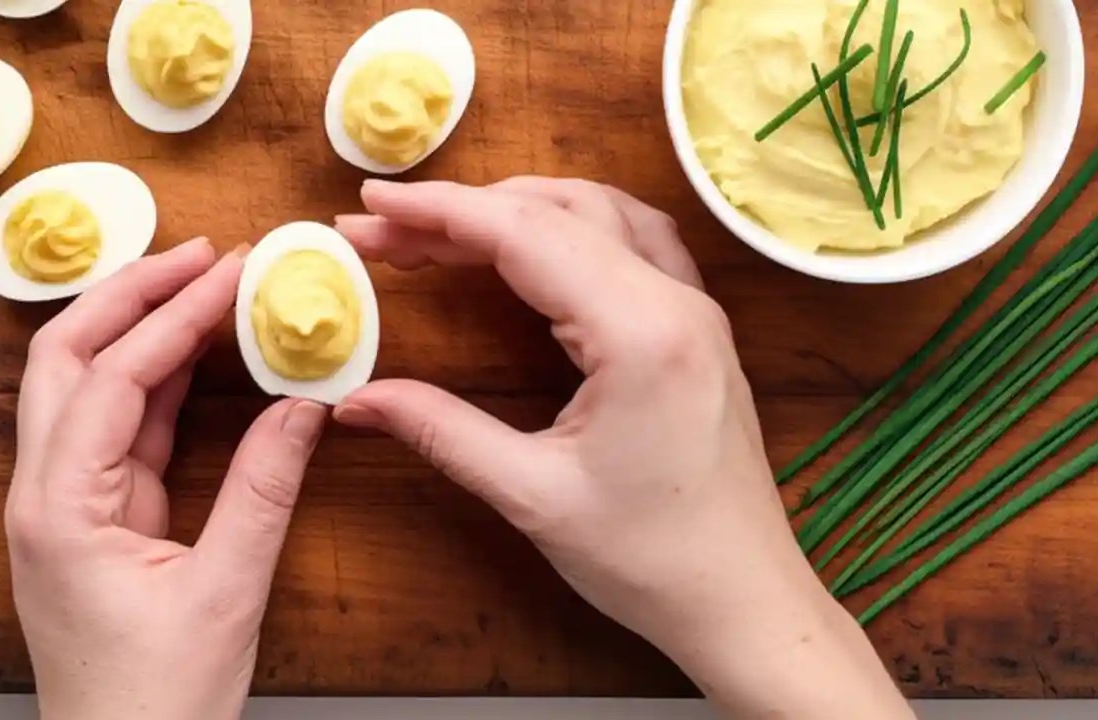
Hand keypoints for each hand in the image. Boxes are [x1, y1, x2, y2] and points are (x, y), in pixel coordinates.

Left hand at [6, 239, 328, 719]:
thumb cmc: (157, 702)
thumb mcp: (226, 590)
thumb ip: (267, 488)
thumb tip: (306, 406)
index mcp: (59, 511)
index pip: (113, 378)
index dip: (175, 316)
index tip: (232, 270)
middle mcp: (43, 496)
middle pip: (64, 359)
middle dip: (130, 294)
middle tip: (202, 256)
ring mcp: (62, 506)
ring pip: (84, 387)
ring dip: (138, 330)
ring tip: (202, 287)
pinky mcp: (91, 520)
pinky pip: (117, 430)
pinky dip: (156, 383)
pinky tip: (199, 359)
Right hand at [335, 178, 912, 719]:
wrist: (743, 598)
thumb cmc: (650, 560)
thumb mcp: (532, 496)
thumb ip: (441, 431)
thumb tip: (354, 401)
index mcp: (639, 333)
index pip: (524, 234)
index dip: (438, 212)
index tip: (368, 208)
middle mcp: (676, 301)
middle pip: (557, 212)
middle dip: (463, 212)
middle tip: (384, 233)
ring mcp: (695, 309)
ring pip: (600, 213)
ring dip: (519, 208)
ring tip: (444, 231)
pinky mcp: (698, 328)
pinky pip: (635, 240)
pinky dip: (572, 224)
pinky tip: (534, 240)